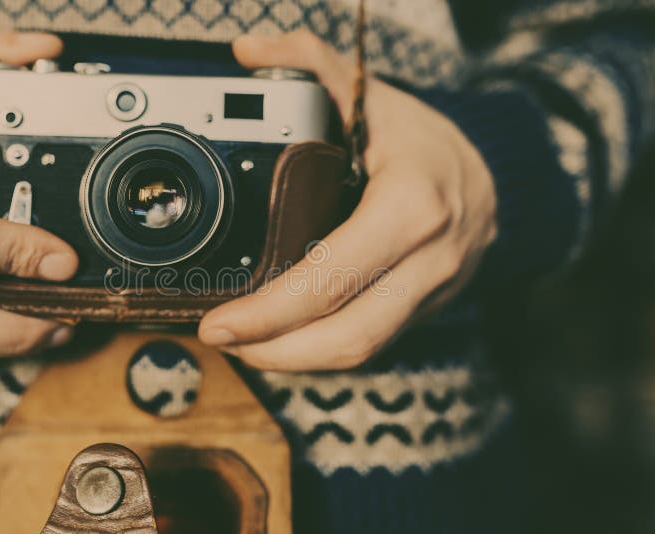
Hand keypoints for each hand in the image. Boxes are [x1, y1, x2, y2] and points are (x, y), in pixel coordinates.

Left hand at [198, 31, 496, 370]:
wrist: (501, 174)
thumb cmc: (427, 139)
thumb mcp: (373, 92)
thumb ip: (310, 63)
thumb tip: (246, 50)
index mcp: (411, 207)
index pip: (329, 278)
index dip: (268, 312)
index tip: (219, 322)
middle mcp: (429, 260)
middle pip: (347, 334)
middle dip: (276, 350)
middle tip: (222, 340)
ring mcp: (434, 292)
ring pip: (362, 350)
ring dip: (297, 360)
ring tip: (247, 347)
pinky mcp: (427, 310)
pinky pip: (374, 343)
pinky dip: (325, 350)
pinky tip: (288, 340)